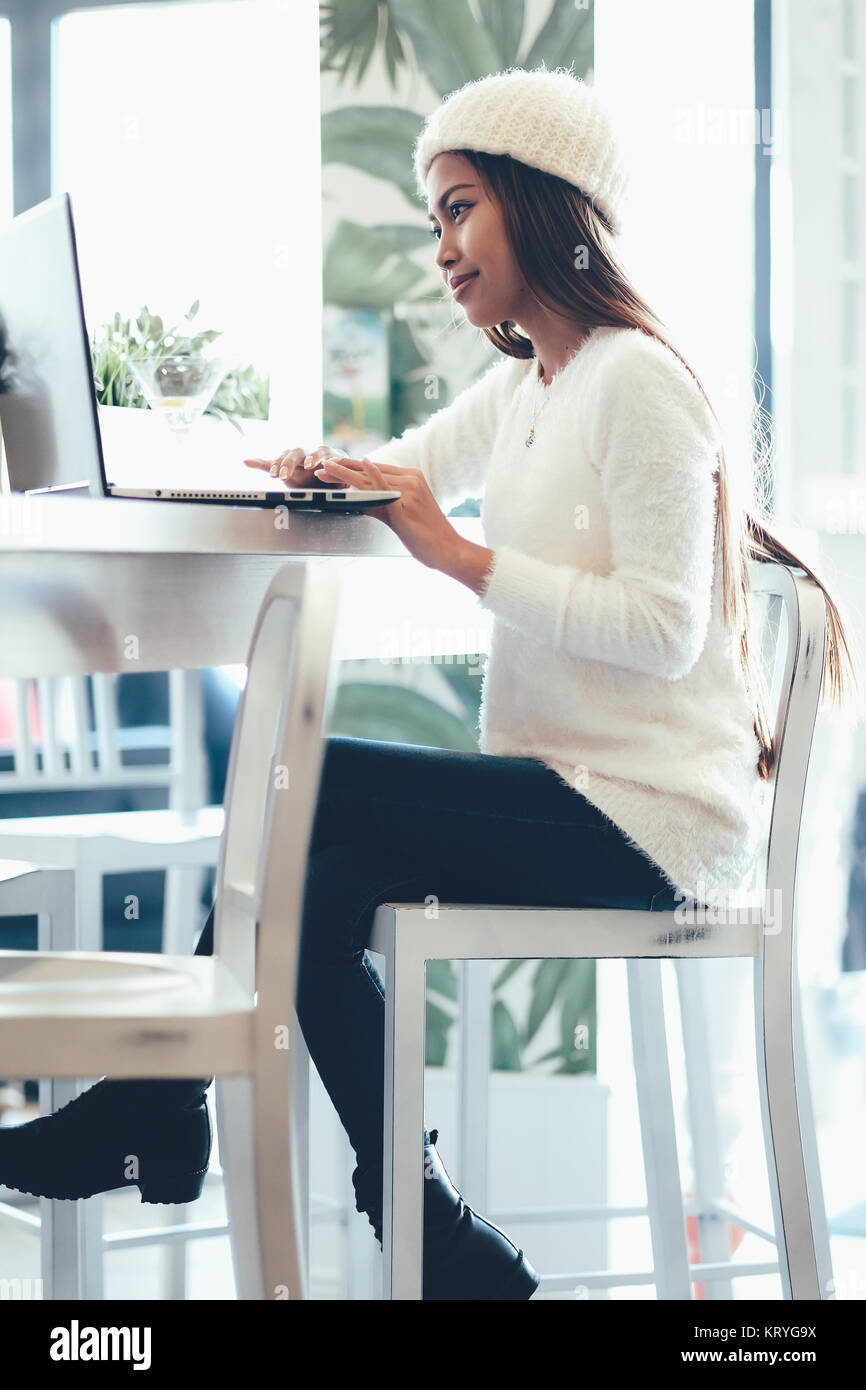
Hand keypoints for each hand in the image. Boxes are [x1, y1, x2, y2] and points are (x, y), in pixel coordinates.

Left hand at [243, 443, 344, 488]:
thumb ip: (267, 465)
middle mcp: (305, 453)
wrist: (328, 477)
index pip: (282, 458)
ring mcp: (320, 454)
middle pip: (295, 453)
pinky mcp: (335, 457)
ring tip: (310, 465)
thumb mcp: (285, 473)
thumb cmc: (305, 474)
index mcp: (292, 458)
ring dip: (313, 457)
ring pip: (316, 451)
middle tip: (284, 475)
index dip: (277, 464)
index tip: (273, 475)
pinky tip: (328, 466)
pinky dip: (330, 461)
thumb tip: (244, 460)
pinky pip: (333, 458)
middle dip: (290, 463)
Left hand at [310, 454, 463, 571]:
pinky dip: (374, 475)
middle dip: (344, 469)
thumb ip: (380, 504)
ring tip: (326, 470)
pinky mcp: (406, 502)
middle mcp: (410, 479)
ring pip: (371, 478)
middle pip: (370, 470)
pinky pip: (386, 487)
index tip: (334, 466)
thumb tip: (358, 501)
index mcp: (411, 478)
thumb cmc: (425, 536)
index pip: (375, 469)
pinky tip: (364, 465)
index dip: (353, 467)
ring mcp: (409, 489)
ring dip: (346, 473)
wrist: (446, 549)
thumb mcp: (398, 516)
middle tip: (322, 468)